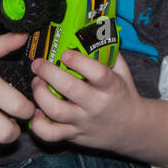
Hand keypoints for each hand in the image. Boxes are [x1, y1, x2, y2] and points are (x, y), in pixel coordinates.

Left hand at [27, 50, 146, 154]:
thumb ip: (109, 53)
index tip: (65, 52)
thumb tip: (92, 31)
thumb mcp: (123, 72)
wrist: (131, 128)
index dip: (79, 61)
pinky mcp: (73, 135)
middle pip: (69, 89)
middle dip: (49, 73)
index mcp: (111, 87)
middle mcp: (96, 105)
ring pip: (55, 111)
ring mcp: (83, 122)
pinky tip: (36, 111)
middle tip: (38, 64)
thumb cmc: (123, 95)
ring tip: (36, 83)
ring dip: (40, 94)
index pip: (97, 73)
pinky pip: (50, 134)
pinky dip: (37, 124)